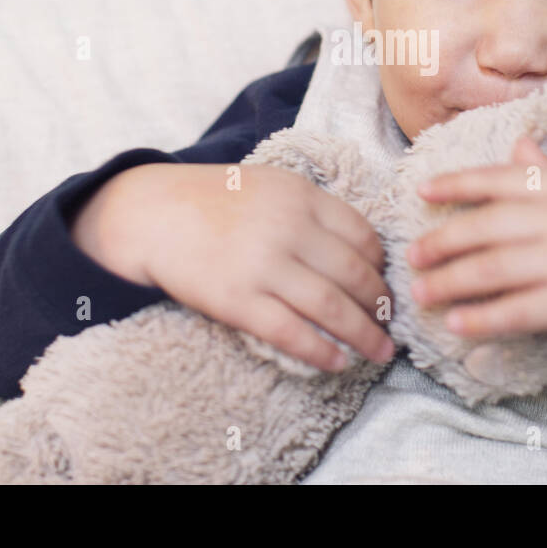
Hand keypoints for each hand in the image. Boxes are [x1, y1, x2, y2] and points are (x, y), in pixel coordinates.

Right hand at [71, 162, 396, 372]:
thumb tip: (361, 248)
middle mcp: (289, 229)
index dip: (382, 266)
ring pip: (332, 307)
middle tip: (393, 323)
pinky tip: (338, 362)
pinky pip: (292, 332)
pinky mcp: (238, 301)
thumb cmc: (218, 201)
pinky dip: (321, 351)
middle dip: (381, 305)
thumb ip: (314, 210)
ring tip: (381, 351)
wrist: (153, 213)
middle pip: (355, 274)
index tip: (386, 285)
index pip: (363, 235)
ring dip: (365, 334)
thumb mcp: (273, 185)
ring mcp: (263, 266)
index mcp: (302, 197)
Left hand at [406, 134, 546, 347]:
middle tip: (411, 256)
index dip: (456, 184)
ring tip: (421, 292)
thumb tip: (516, 143)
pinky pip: (516, 311)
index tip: (421, 191)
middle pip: (485, 228)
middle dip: (442, 242)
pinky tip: (457, 324)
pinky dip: (482, 319)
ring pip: (492, 271)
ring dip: (450, 283)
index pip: (500, 179)